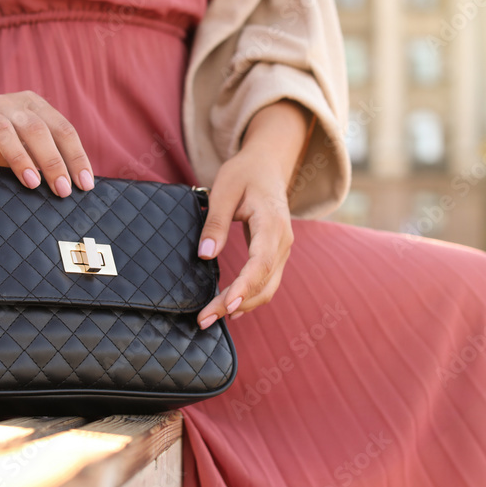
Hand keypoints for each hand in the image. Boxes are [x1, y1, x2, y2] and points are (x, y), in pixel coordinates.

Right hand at [0, 90, 93, 195]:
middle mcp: (13, 105)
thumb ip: (46, 158)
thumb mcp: (27, 145)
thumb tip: (72, 187)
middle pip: (38, 130)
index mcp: (36, 108)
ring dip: (20, 157)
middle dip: (53, 161)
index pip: (63, 130)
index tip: (84, 184)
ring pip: (4, 130)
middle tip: (62, 190)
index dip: (76, 157)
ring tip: (32, 183)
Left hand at [194, 146, 294, 327]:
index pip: (261, 262)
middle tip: (203, 320)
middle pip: (263, 283)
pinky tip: (229, 309)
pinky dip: (249, 299)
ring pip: (267, 288)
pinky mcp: (275, 255)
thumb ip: (216, 222)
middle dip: (234, 305)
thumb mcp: (224, 189)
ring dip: (241, 306)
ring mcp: (282, 250)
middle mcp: (282, 241)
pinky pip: (266, 283)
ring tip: (211, 318)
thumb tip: (205, 254)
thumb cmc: (245, 174)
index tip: (225, 305)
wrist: (268, 167)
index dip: (244, 287)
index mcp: (272, 223)